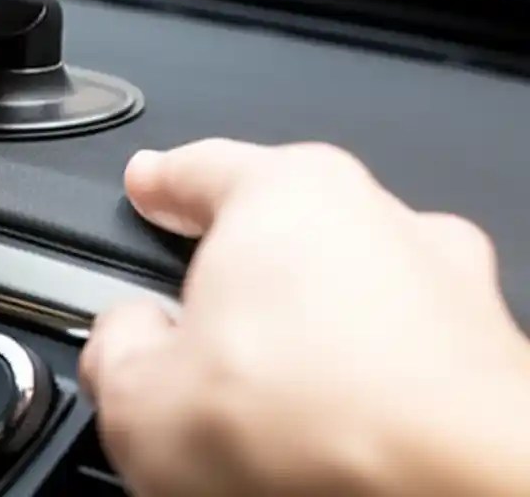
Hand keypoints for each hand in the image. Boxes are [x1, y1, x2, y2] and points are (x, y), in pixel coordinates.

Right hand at [81, 139, 529, 495]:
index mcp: (287, 197)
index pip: (202, 167)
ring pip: (350, 295)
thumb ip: (116, 347)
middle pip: (283, 232)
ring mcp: (449, 287)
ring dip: (309, 338)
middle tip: (192, 340)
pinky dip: (366, 387)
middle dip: (237, 278)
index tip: (148, 184)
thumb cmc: (320, 438)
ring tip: (267, 413)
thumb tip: (128, 337)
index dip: (161, 182)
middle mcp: (380, 221)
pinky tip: (334, 441)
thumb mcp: (139, 402)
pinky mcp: (493, 360)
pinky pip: (404, 357)